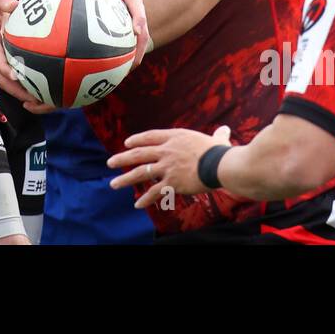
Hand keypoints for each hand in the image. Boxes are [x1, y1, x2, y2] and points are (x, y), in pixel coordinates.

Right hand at [0, 0, 32, 103]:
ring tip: (42, 99)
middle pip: (2, 78)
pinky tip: (40, 85)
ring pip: (6, 79)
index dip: (6, 69)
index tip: (19, 76)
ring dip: (21, 91)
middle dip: (18, 91)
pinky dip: (23, 82)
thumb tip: (14, 5)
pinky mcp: (1, 54)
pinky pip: (11, 72)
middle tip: (37, 99)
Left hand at [66, 0, 150, 65]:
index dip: (138, 20)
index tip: (137, 34)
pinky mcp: (122, 15)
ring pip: (134, 37)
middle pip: (142, 31)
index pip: (137, 7)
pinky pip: (120, 34)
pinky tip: (99, 63)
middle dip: (139, 50)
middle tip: (130, 68)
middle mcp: (133, 4)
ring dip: (130, 55)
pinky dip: (116, 49)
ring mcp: (129, 11)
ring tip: (118, 75)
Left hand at [107, 125, 231, 209]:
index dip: (137, 140)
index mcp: (175, 137)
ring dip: (125, 179)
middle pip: (139, 153)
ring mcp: (167, 167)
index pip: (150, 137)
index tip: (126, 143)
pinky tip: (137, 204)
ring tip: (113, 184)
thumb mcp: (217, 139)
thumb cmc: (220, 152)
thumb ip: (217, 135)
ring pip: (141, 173)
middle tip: (110, 163)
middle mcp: (167, 150)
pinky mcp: (171, 183)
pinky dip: (145, 199)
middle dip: (122, 158)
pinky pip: (154, 192)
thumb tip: (224, 130)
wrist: (220, 165)